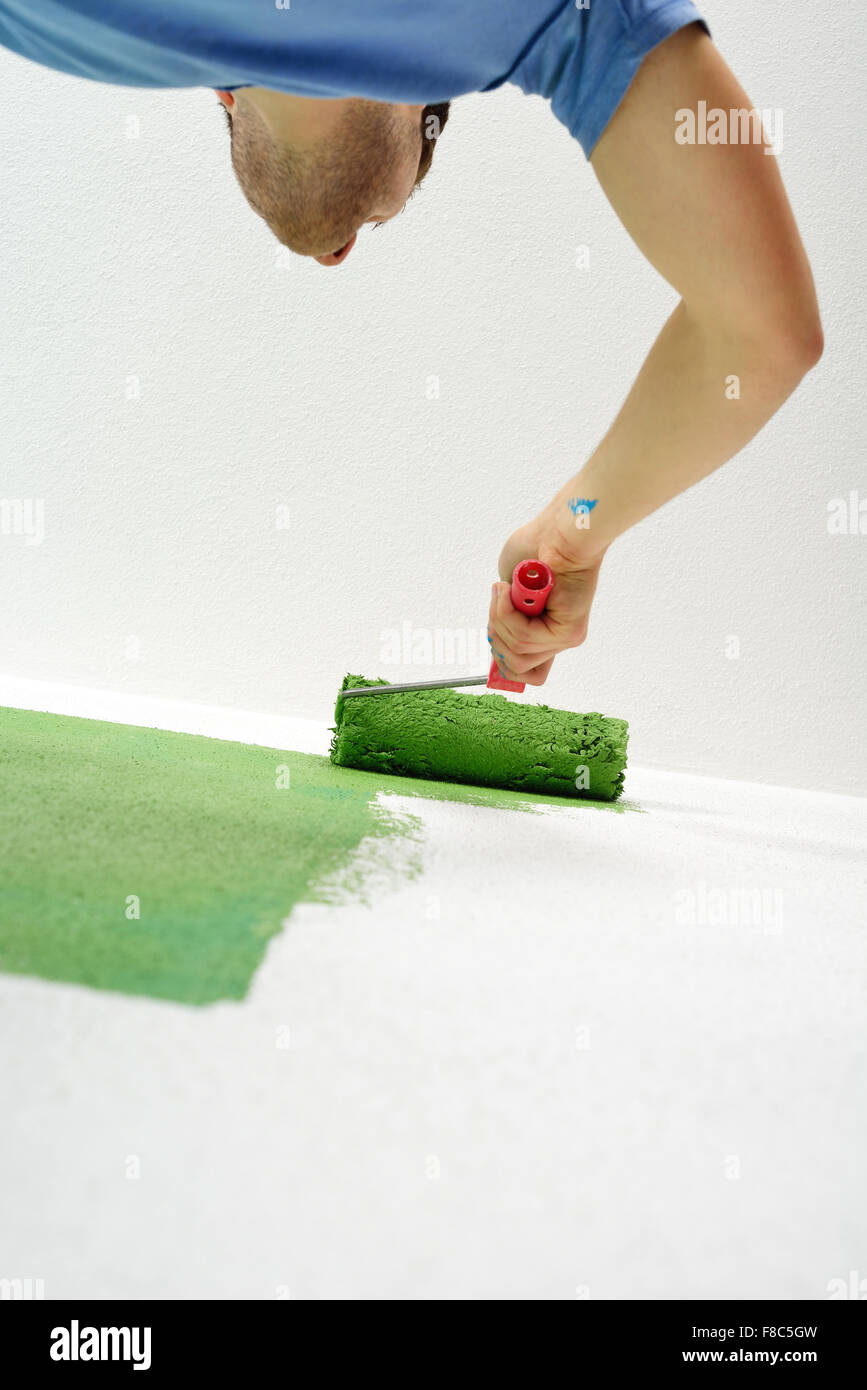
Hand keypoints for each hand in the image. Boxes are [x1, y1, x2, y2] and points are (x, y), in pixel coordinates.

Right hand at [487, 519, 604, 685]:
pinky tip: (511, 590)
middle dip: (495, 632)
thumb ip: (503, 618)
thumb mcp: (508, 592)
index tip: (494, 636)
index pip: (528, 674)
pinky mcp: (568, 632)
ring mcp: (565, 638)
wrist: (558, 533)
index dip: (503, 662)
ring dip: (500, 617)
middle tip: (499, 598)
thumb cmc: (534, 552)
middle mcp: (558, 640)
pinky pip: (524, 637)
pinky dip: (508, 612)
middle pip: (514, 666)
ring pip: (516, 651)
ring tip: (505, 589)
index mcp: (546, 633)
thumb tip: (494, 641)